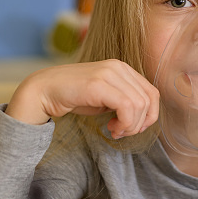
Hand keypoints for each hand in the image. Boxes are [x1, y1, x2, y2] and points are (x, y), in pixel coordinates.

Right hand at [5, 60, 159, 138]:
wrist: (45, 90)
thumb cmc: (76, 96)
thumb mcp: (107, 98)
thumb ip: (125, 101)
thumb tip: (145, 118)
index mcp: (123, 69)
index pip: (152, 93)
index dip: (149, 115)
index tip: (132, 128)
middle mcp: (119, 67)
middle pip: (149, 100)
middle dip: (140, 123)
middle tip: (121, 132)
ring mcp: (109, 73)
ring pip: (139, 105)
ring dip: (130, 125)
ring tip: (114, 130)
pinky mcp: (99, 84)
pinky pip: (126, 107)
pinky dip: (124, 123)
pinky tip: (110, 128)